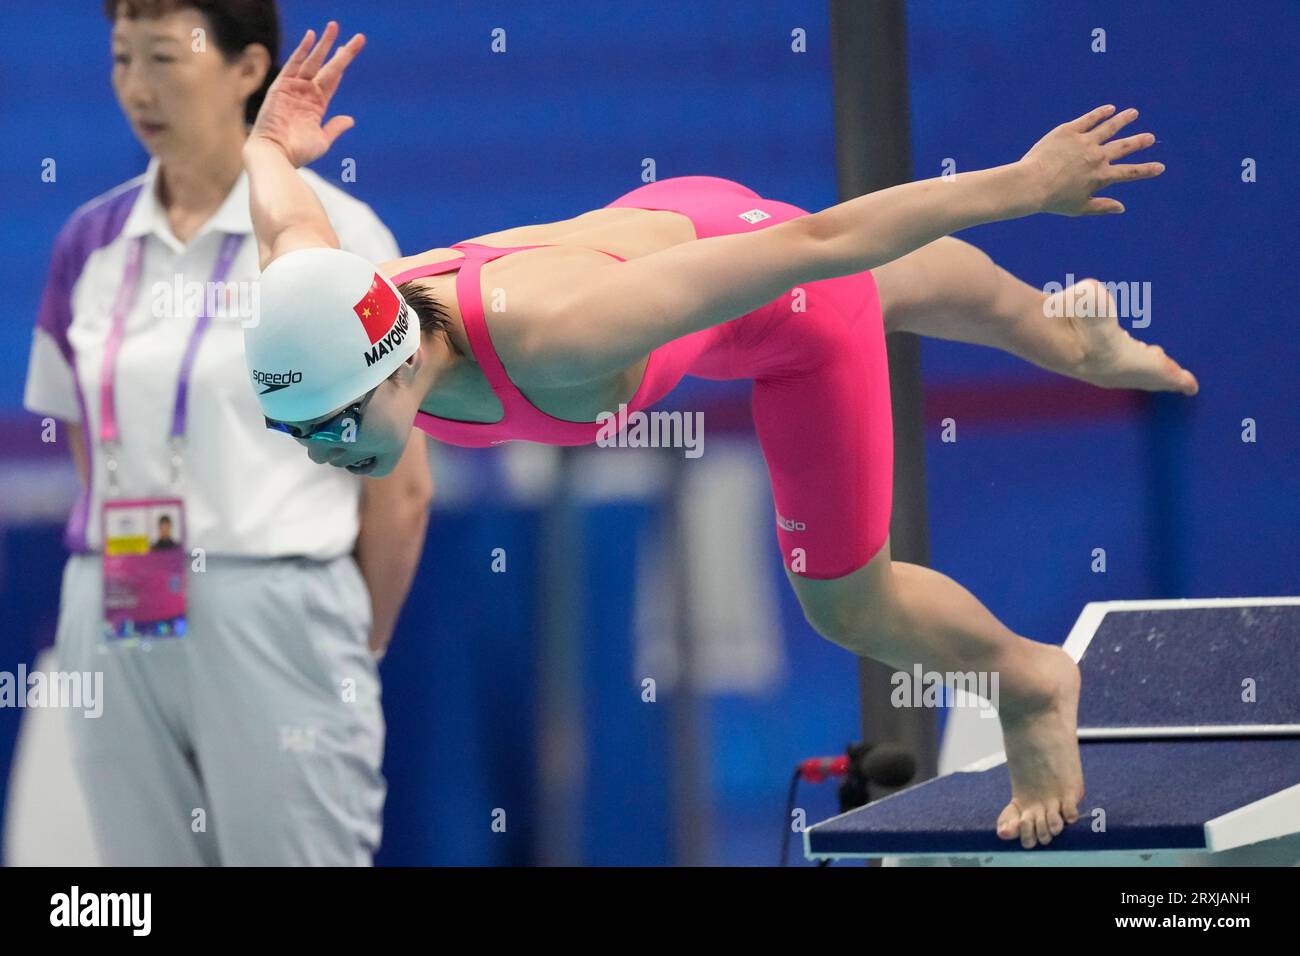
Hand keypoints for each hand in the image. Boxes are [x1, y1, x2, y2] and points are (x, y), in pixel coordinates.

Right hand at [249, 22, 364, 167]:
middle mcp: (305, 93)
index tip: (349, 49)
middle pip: (327, 67)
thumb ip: (335, 127)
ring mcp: (294, 88)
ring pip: (313, 61)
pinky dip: (302, 50)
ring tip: (335, 27)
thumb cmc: (297, 152)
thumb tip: (350, 120)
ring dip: (324, 44)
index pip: (332, 80)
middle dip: (341, 51)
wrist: (276, 154)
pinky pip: (294, 64)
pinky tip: (312, 36)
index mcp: (316, 105)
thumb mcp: (322, 140)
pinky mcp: (282, 86)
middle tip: (357, 37)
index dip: (341, 64)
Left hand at [1019, 105, 1163, 215]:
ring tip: (1133, 113)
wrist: (1031, 183)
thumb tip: (1122, 208)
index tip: (1160, 167)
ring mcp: (1084, 142)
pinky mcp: (1069, 131)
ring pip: (1110, 127)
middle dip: (1139, 142)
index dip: (1146, 170)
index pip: (1130, 172)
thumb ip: (1101, 207)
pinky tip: (1110, 108)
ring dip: (1124, 119)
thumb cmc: (1053, 199)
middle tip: (1150, 137)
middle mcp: (1097, 157)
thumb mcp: (1079, 208)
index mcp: (1101, 176)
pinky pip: (1089, 119)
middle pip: (1124, 146)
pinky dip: (1101, 113)